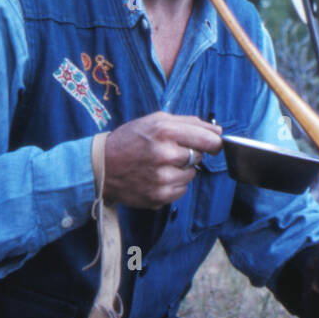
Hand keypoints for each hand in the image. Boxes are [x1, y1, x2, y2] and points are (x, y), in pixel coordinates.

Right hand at [103, 112, 222, 209]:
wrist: (101, 165)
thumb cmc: (130, 139)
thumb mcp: (156, 120)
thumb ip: (188, 122)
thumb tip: (217, 131)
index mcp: (165, 131)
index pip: (208, 139)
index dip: (213, 141)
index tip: (213, 143)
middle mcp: (164, 155)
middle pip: (199, 156)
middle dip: (190, 152)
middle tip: (171, 150)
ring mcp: (162, 178)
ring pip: (192, 174)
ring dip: (182, 169)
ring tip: (161, 164)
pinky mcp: (158, 197)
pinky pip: (182, 190)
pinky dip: (174, 183)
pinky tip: (157, 176)